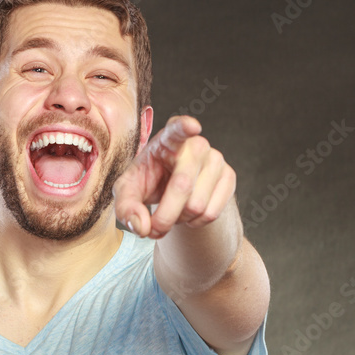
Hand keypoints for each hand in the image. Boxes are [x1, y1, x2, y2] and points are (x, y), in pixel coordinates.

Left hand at [113, 115, 235, 239]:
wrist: (171, 186)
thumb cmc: (148, 181)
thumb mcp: (128, 191)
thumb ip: (125, 208)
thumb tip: (142, 226)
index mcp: (168, 139)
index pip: (177, 129)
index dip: (184, 127)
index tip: (192, 126)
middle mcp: (195, 145)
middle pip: (182, 186)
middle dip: (164, 216)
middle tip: (153, 228)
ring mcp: (216, 159)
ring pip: (198, 206)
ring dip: (179, 220)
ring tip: (172, 210)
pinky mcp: (228, 177)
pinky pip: (212, 213)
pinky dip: (195, 223)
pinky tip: (188, 213)